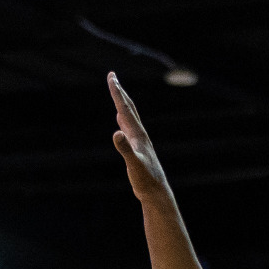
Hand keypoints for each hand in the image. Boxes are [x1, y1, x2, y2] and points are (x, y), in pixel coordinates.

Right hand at [109, 73, 170, 199]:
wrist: (157, 192)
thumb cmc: (146, 180)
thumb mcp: (134, 165)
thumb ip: (125, 149)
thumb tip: (116, 133)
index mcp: (138, 135)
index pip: (125, 109)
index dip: (117, 93)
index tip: (111, 77)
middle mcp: (139, 134)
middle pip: (128, 108)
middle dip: (119, 92)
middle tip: (112, 76)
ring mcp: (139, 141)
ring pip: (129, 116)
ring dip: (122, 103)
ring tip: (116, 92)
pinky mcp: (137, 148)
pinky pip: (128, 128)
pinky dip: (123, 119)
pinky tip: (120, 119)